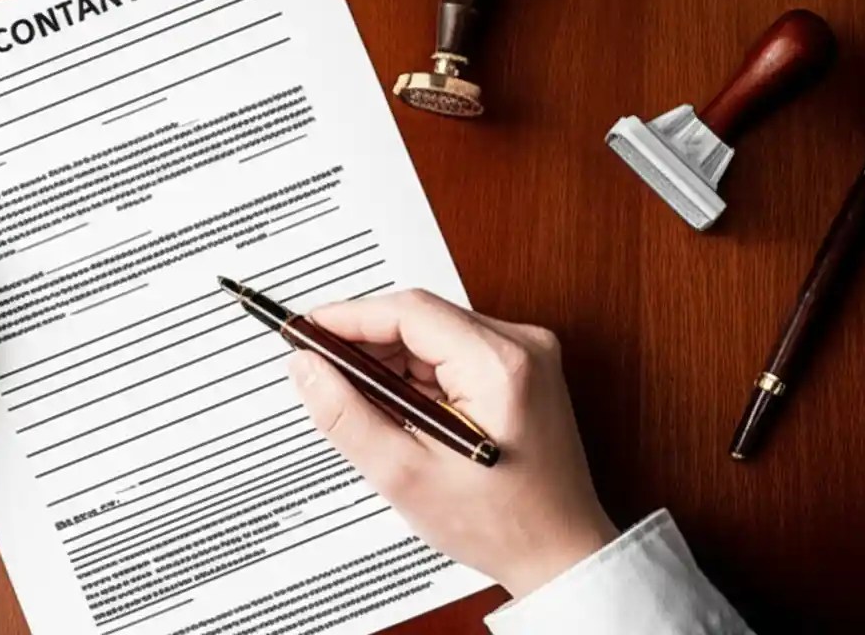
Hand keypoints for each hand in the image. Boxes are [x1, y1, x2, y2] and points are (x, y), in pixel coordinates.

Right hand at [288, 289, 615, 597]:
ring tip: (363, 405)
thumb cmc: (501, 524)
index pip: (408, 311)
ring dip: (391, 361)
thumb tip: (307, 369)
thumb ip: (345, 415)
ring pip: (433, 334)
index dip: (348, 317)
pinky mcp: (521, 369)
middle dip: (366, 343)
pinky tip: (398, 409)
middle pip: (420, 318)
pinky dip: (417, 374)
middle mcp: (521, 346)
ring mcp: (525, 355)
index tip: (306, 330)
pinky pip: (452, 352)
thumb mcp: (404, 474)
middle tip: (321, 371)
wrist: (559, 553)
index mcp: (499, 364)